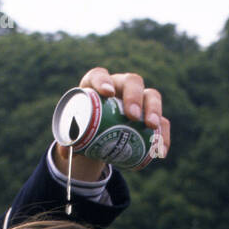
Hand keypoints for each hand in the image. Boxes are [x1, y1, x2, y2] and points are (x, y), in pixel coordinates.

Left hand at [51, 67, 171, 180]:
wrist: (98, 130)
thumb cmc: (84, 124)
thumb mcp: (74, 130)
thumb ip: (68, 139)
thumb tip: (65, 153)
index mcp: (98, 83)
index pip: (100, 75)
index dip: (104, 81)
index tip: (107, 93)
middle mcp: (120, 86)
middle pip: (132, 82)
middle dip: (134, 97)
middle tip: (133, 116)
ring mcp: (138, 99)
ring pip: (151, 96)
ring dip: (155, 110)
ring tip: (152, 127)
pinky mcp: (150, 115)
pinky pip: (162, 122)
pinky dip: (163, 135)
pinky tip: (161, 149)